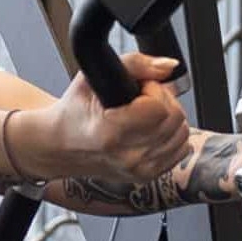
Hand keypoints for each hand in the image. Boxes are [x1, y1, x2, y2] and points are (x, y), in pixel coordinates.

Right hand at [14, 54, 190, 187]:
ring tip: (145, 114)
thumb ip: (135, 64)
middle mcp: (126, 156)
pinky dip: (171, 136)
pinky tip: (151, 130)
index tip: (139, 89)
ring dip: (169, 118)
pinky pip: (180, 150)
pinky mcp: (146, 176)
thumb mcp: (92, 77)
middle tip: (141, 98)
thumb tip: (169, 66)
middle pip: (174, 120)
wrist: (60, 146)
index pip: (159, 108)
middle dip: (163, 100)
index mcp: (110, 132)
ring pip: (181, 134)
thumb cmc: (73, 112)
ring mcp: (138, 169)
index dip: (154, 90)